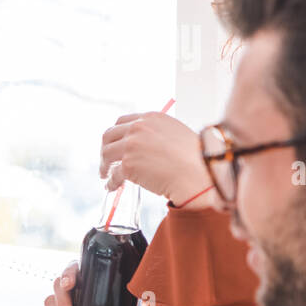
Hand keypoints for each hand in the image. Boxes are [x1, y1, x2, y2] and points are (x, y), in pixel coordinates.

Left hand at [100, 112, 218, 208]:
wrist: (201, 173)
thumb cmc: (195, 158)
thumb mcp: (175, 133)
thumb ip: (156, 134)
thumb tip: (143, 146)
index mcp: (150, 118)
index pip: (122, 122)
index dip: (116, 135)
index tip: (114, 144)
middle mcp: (138, 128)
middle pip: (109, 136)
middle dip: (105, 149)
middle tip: (106, 162)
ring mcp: (131, 146)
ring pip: (107, 154)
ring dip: (104, 166)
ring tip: (106, 175)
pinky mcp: (128, 165)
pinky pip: (113, 174)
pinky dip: (111, 182)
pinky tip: (112, 186)